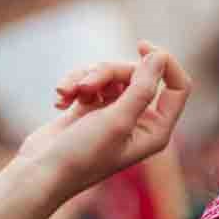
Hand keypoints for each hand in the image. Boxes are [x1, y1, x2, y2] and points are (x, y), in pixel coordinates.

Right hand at [29, 42, 192, 203]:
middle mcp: (139, 121)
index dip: (165, 63)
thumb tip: (160, 56)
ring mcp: (114, 114)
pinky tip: (60, 99)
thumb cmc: (82, 154)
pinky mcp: (90, 109)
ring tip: (65, 94)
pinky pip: (90, 82)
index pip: (178, 87)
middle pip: (137, 74)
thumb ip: (142, 88)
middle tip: (86, 86)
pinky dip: (74, 85)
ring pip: (111, 75)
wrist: (40, 172)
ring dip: (87, 78)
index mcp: (156, 130)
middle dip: (108, 73)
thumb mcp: (117, 120)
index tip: (142, 46)